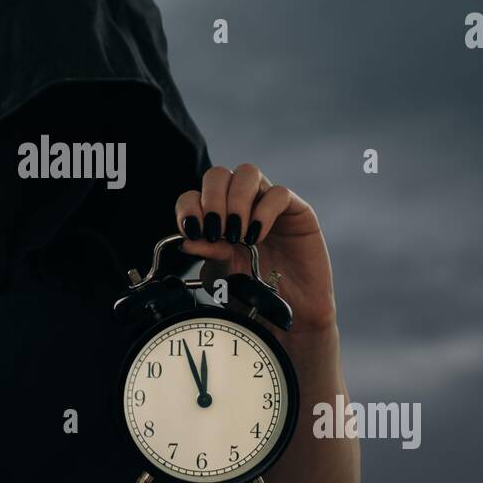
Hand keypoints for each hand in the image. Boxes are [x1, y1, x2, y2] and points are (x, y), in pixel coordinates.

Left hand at [174, 163, 336, 333]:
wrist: (290, 309)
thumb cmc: (254, 289)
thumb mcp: (223, 274)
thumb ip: (209, 253)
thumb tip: (187, 240)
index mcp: (215, 215)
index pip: (194, 195)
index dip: (189, 208)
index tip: (192, 231)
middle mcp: (239, 203)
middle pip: (218, 175)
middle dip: (212, 199)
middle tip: (216, 230)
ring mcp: (266, 202)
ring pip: (247, 173)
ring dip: (236, 200)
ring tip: (237, 233)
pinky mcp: (295, 210)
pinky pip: (278, 193)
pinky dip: (264, 212)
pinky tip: (257, 236)